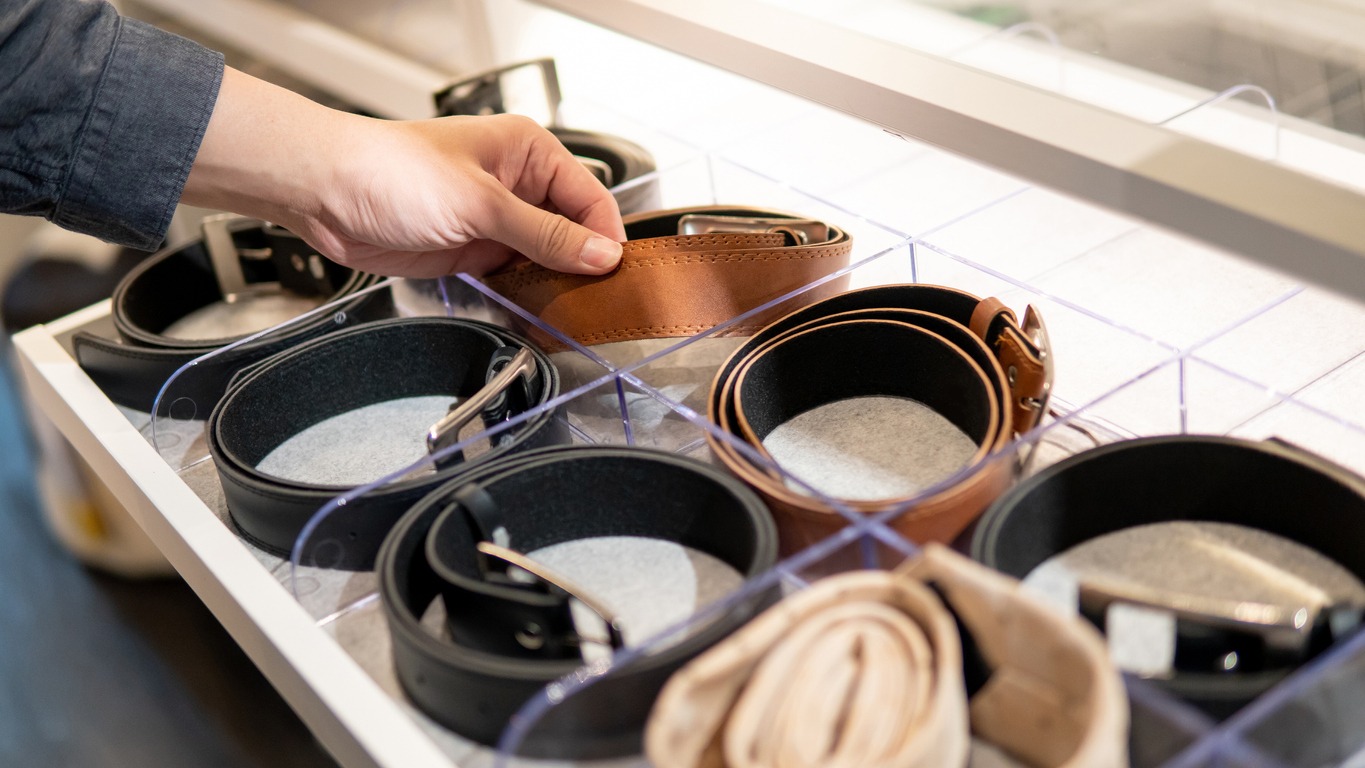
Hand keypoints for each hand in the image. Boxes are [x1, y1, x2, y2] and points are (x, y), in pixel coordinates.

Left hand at [183, 68, 625, 277]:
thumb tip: (599, 255)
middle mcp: (517, 185)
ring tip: (569, 311)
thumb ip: (545, 234)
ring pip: (545, 258)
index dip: (604, 238)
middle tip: (595, 300)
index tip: (613, 274)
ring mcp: (495, 221)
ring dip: (555, 284)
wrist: (326, 192)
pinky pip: (515, 277)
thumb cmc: (390, 170)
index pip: (590, 198)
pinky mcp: (473, 251)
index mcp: (528, 153)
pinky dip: (527, 296)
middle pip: (572, 232)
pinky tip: (538, 312)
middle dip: (582, 264)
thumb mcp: (481, 204)